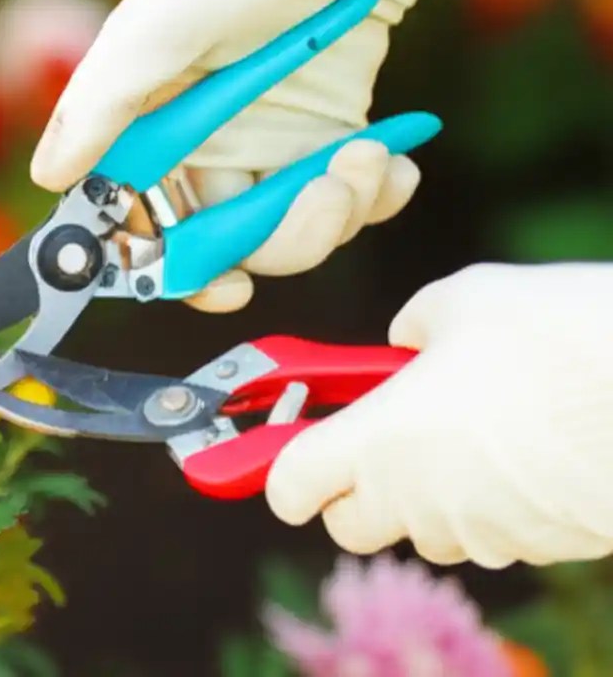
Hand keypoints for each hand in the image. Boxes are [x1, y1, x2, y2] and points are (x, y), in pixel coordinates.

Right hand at [32, 0, 479, 312]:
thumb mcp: (157, 26)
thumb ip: (100, 102)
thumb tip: (50, 175)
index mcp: (148, 125)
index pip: (143, 219)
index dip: (175, 267)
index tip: (223, 286)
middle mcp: (203, 144)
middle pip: (224, 241)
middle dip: (278, 240)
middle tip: (320, 207)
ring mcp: (269, 141)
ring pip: (290, 228)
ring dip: (336, 211)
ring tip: (367, 159)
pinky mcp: (331, 134)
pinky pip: (349, 198)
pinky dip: (377, 193)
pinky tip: (393, 162)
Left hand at [266, 263, 612, 567]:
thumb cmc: (561, 337)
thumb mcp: (465, 298)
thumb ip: (412, 326)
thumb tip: (403, 339)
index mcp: (377, 441)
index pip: (288, 488)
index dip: (281, 467)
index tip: (293, 440)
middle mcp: (416, 498)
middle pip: (348, 525)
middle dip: (352, 489)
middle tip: (384, 436)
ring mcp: (478, 529)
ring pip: (424, 529)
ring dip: (428, 492)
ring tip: (474, 427)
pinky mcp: (534, 544)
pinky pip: (488, 530)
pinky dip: (488, 500)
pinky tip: (526, 448)